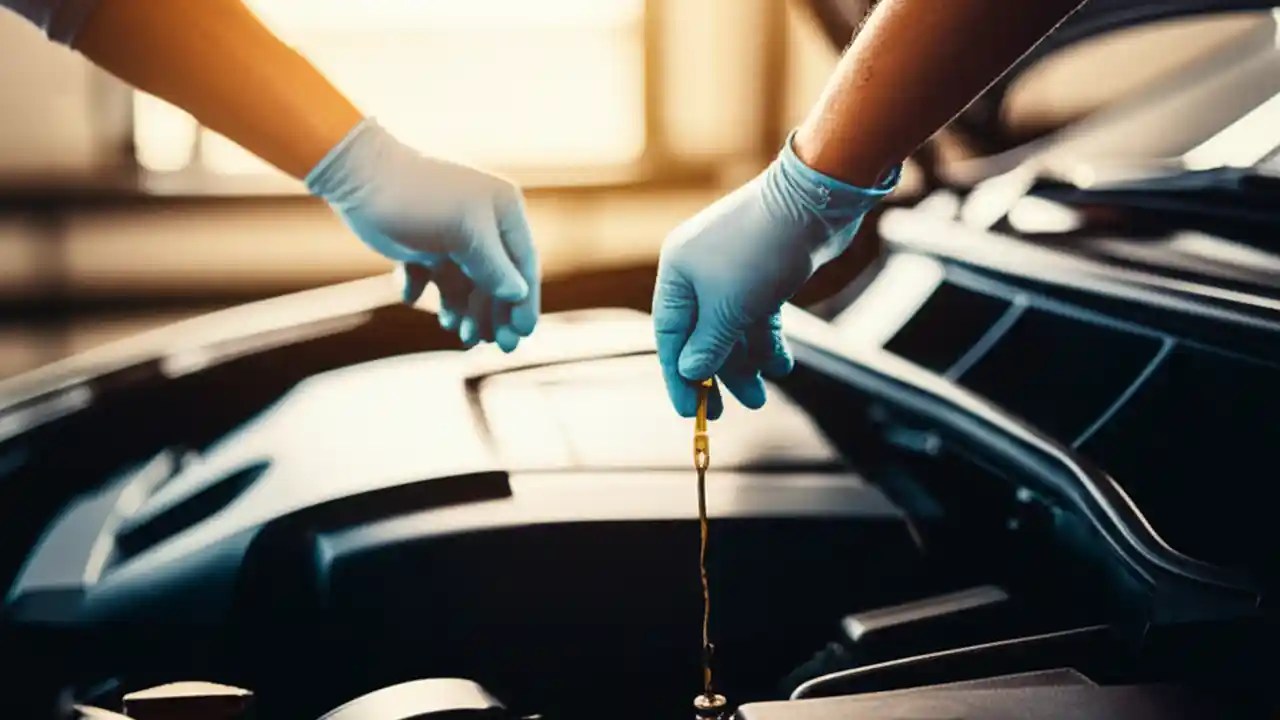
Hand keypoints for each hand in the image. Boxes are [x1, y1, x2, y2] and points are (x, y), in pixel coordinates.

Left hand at [306, 118, 538, 351]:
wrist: (359, 177)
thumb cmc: (419, 200)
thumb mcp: (464, 234)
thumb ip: (493, 266)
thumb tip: (517, 294)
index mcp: (503, 210)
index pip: (523, 263)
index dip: (525, 301)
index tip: (521, 334)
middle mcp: (483, 222)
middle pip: (498, 279)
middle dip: (496, 313)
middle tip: (497, 346)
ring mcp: (453, 235)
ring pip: (468, 284)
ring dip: (466, 310)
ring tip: (460, 334)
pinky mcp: (423, 246)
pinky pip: (435, 279)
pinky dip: (429, 292)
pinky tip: (414, 296)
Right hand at [652, 132, 898, 417]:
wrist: (814, 202)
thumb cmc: (761, 251)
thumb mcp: (730, 308)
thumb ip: (708, 345)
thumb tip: (690, 372)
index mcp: (677, 272)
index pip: (670, 335)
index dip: (678, 376)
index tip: (690, 411)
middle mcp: (700, 271)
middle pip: (702, 334)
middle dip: (717, 374)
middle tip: (726, 413)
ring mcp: (733, 271)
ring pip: (733, 329)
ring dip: (746, 363)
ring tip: (759, 397)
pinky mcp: (764, 272)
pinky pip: (757, 316)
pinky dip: (766, 341)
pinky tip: (780, 366)